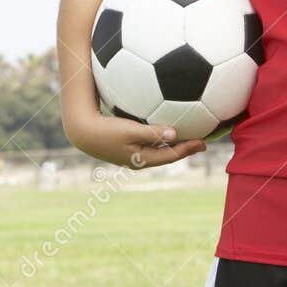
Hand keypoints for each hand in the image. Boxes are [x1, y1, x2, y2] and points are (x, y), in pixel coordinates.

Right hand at [65, 112, 207, 169]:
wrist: (82, 132)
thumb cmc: (105, 130)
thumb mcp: (129, 130)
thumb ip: (152, 132)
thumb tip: (174, 133)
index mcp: (141, 159)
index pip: (171, 156)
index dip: (188, 149)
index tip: (204, 142)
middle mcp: (139, 159)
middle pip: (167, 155)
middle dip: (185, 149)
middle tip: (202, 142)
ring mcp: (132, 153)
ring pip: (159, 150)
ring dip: (173, 144)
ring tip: (187, 136)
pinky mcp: (126, 144)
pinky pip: (149, 142)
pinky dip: (161, 137)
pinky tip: (163, 127)